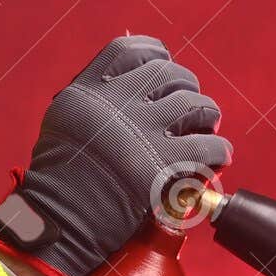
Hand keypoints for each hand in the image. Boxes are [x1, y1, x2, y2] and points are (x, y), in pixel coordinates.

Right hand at [0, 35, 230, 275]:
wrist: (59, 225)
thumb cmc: (60, 181)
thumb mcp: (64, 123)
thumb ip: (95, 100)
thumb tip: (134, 81)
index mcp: (89, 91)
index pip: (133, 51)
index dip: (156, 56)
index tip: (163, 68)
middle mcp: (116, 105)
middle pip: (170, 75)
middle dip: (186, 88)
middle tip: (191, 109)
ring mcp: (142, 135)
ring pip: (196, 105)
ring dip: (207, 116)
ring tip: (207, 129)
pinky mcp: (162, 169)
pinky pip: (208, 148)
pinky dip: (217, 151)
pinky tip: (214, 158)